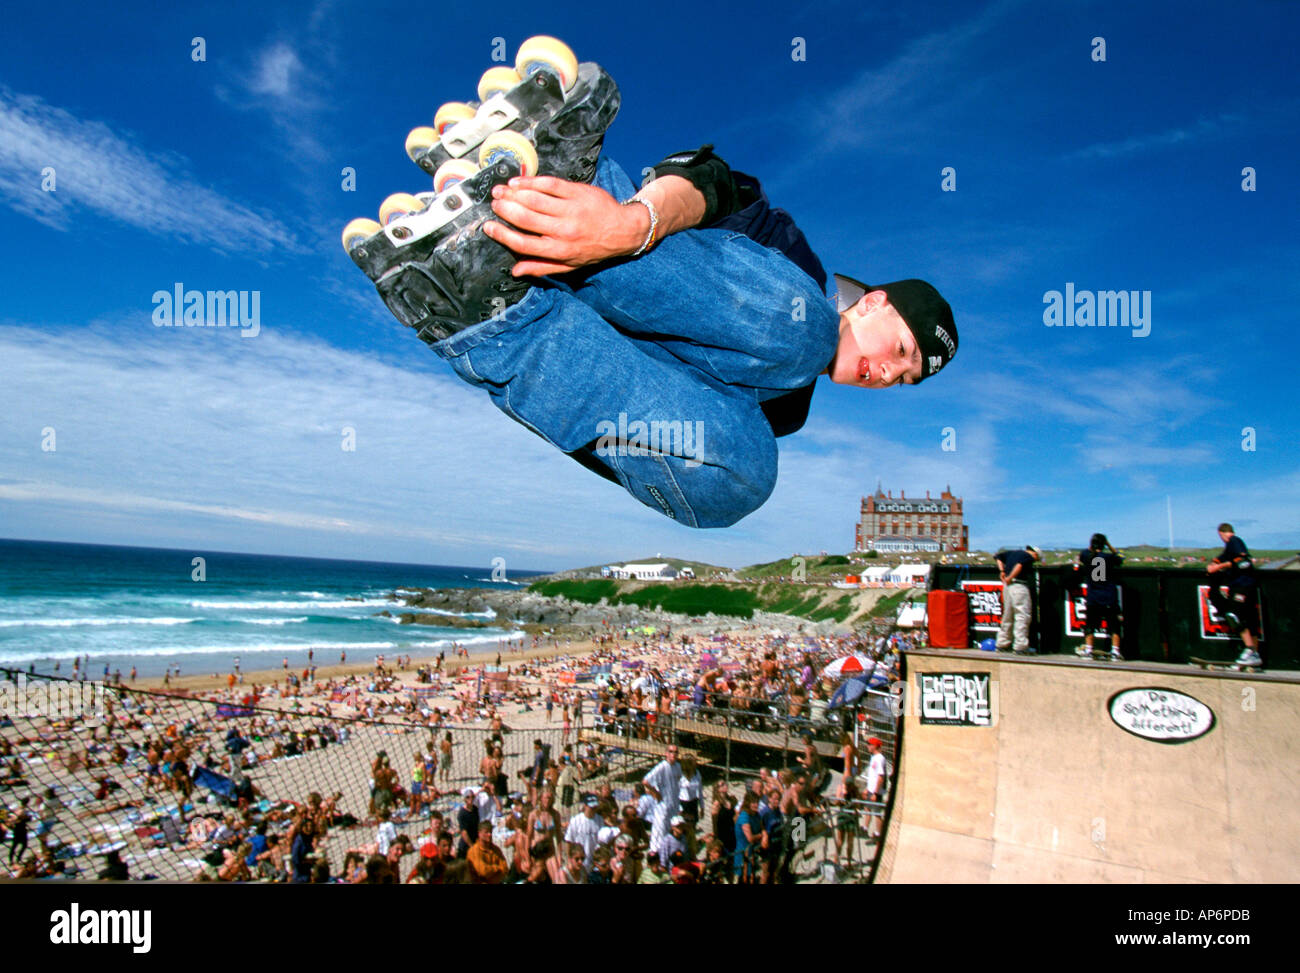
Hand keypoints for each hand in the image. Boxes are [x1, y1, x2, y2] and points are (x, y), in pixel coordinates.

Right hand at [482, 176, 648, 275]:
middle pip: (526, 218)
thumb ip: (540, 267)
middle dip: (505, 209)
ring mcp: (570, 210)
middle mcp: (563, 231)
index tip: (488, 227)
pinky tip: (518, 181)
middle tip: (494, 203)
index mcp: (558, 250)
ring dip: (513, 193)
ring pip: (535, 199)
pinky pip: (549, 184)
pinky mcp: (577, 193)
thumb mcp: (568, 265)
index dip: (502, 235)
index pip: (523, 244)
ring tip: (500, 190)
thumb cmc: (592, 249)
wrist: (622, 230)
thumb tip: (515, 271)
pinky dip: (531, 181)